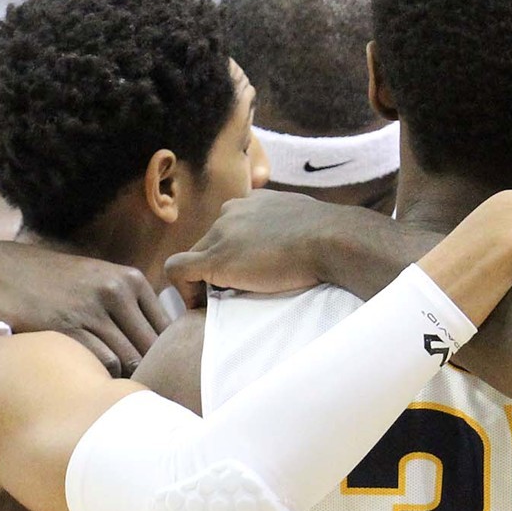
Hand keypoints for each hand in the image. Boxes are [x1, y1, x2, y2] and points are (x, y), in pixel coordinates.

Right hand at [0, 242, 170, 376]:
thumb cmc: (49, 284)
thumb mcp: (96, 282)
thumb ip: (127, 308)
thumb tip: (159, 349)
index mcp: (130, 280)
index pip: (167, 328)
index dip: (166, 355)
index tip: (157, 372)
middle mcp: (116, 291)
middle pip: (153, 346)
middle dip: (150, 371)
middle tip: (142, 391)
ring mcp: (92, 309)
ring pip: (130, 359)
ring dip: (125, 378)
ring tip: (117, 390)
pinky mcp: (67, 328)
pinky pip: (104, 364)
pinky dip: (102, 377)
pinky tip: (91, 381)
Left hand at [164, 190, 370, 299]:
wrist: (332, 239)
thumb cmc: (333, 237)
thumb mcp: (313, 222)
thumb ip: (297, 228)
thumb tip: (311, 244)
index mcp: (256, 202)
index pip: (232, 227)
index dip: (236, 252)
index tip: (249, 274)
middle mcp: (233, 211)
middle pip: (211, 242)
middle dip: (220, 267)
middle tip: (237, 295)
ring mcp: (222, 233)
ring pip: (196, 257)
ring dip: (206, 281)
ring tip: (223, 304)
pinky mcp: (215, 257)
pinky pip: (178, 270)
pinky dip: (184, 291)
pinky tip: (201, 308)